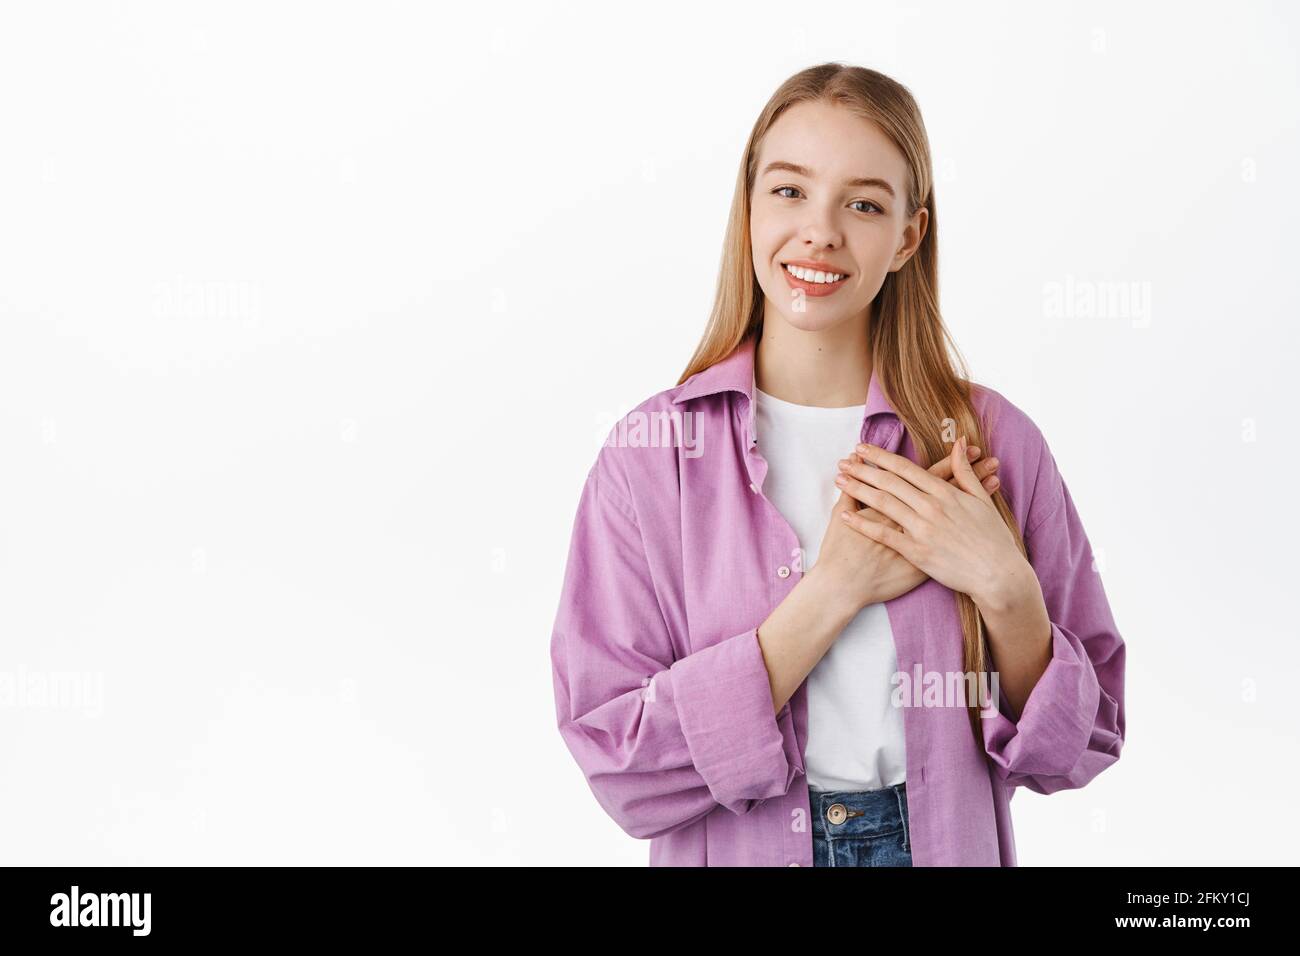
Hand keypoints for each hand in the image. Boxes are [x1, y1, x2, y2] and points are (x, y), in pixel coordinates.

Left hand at [836, 435, 1025, 607]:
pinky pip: (884, 534)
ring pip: (883, 503)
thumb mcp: (981, 501)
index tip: (863, 448)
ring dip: (859, 489)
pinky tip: (845, 514)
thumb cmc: (992, 538)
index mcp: (945, 493)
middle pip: (890, 482)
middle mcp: (931, 507)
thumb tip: (959, 444)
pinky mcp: (917, 552)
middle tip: (843, 460)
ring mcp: (923, 529)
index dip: (881, 457)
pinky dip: (863, 524)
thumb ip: (965, 472)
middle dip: (864, 469)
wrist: (998, 575)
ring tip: (840, 479)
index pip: (906, 469)